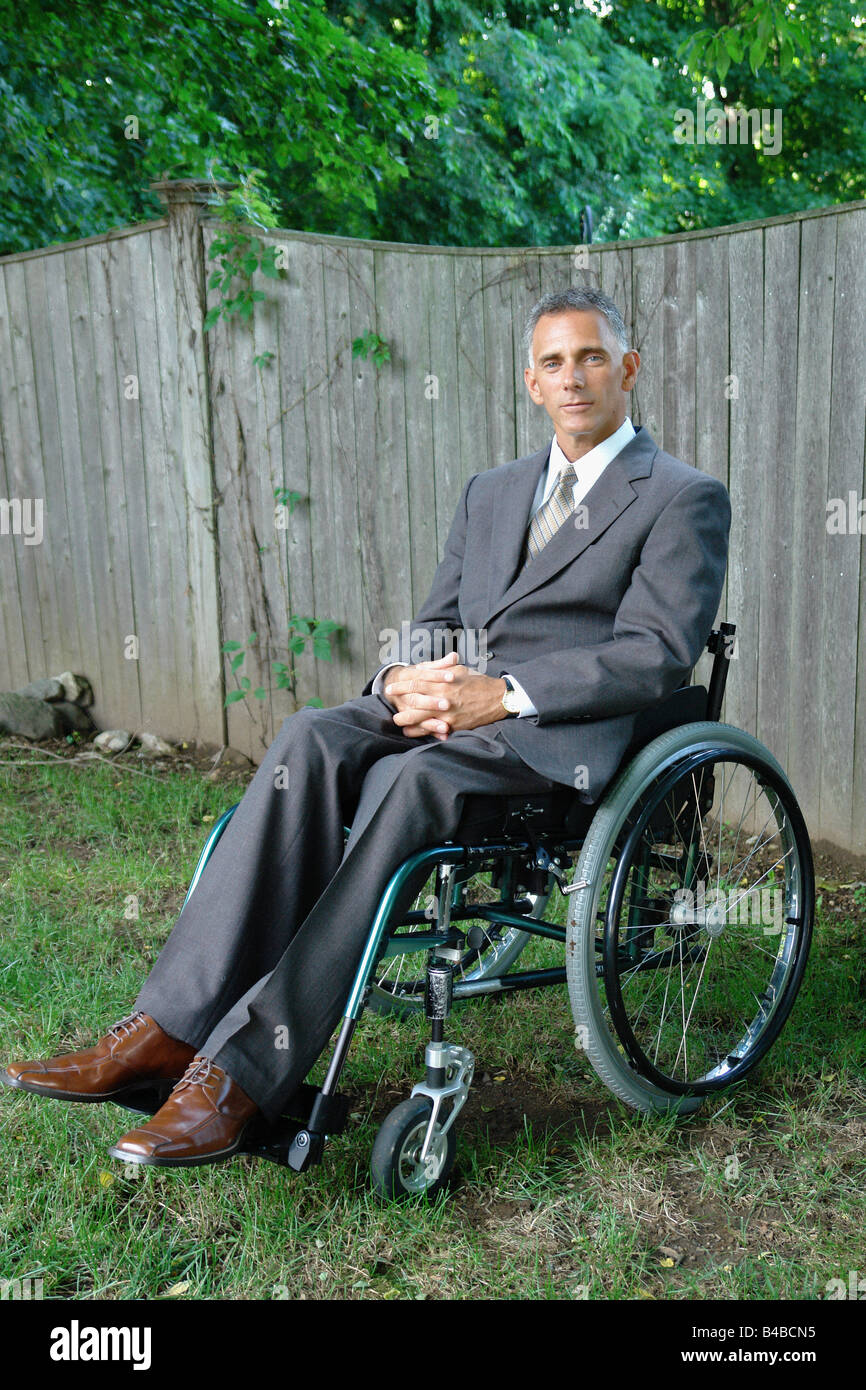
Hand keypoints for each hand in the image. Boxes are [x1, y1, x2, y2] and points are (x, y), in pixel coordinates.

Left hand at [384, 650, 507, 738]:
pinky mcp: (454, 725)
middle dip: (400, 701)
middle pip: (416, 700)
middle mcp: (444, 697)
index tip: (390, 687)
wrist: (497, 698)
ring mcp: (449, 713)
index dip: (401, 685)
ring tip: (397, 720)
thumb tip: (426, 667)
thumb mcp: (459, 670)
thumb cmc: (477, 682)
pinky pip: (433, 729)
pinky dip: (421, 731)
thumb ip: (441, 669)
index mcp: (445, 681)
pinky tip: (411, 732)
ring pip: (422, 717)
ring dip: (407, 719)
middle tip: (389, 702)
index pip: (417, 682)